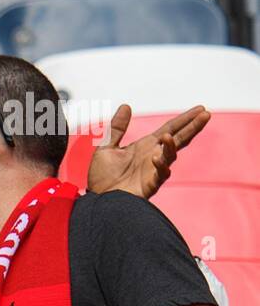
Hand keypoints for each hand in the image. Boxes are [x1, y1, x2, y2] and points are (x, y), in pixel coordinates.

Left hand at [86, 105, 209, 199]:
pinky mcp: (150, 185)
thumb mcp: (106, 147)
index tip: (201, 109)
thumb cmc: (103, 177)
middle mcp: (154, 156)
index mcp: (146, 146)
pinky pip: (160, 174)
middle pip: (178, 139)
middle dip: (192, 127)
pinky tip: (156, 157)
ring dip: (171, 145)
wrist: (98, 199)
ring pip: (170, 156)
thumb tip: (126, 106)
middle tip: (206, 115)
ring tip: (168, 136)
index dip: (185, 119)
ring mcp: (154, 170)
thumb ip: (116, 128)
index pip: (170, 129)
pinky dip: (160, 166)